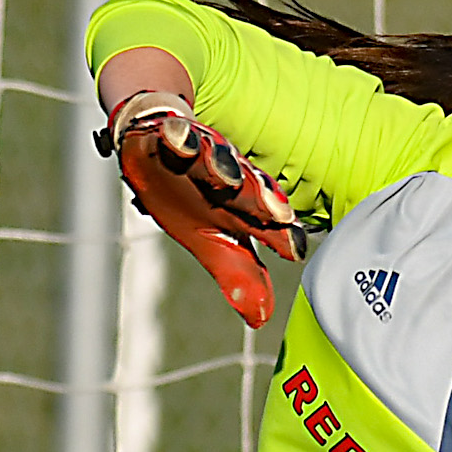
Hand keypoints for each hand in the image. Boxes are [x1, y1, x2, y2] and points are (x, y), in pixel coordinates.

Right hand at [96, 90, 306, 327]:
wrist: (157, 148)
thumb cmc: (189, 200)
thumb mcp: (212, 243)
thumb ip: (239, 276)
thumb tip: (261, 319)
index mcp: (245, 209)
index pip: (269, 225)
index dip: (282, 236)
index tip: (294, 250)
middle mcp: (231, 181)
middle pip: (250, 190)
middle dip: (263, 200)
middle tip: (276, 213)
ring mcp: (203, 155)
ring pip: (219, 160)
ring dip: (225, 166)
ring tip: (230, 175)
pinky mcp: (171, 134)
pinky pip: (176, 132)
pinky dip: (179, 135)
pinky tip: (180, 140)